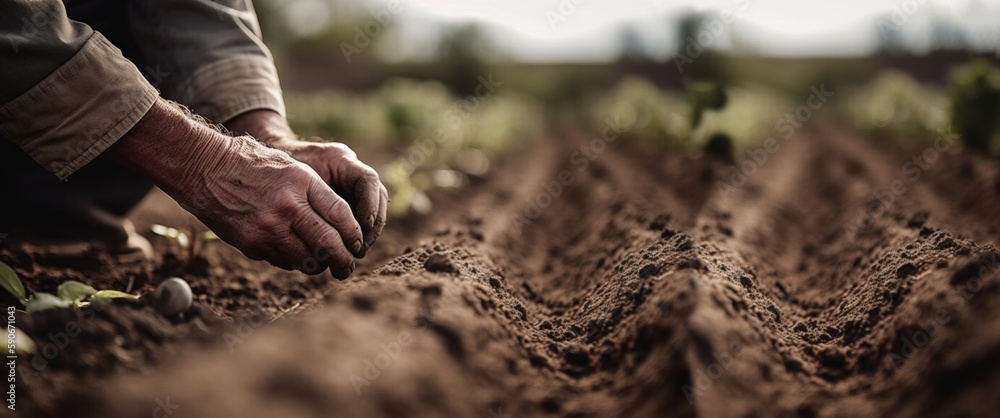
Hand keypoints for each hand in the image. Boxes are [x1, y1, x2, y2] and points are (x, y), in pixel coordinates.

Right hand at [106, 100, 364, 277]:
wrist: (205, 168)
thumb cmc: (254, 164)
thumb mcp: (292, 168)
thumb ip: (318, 194)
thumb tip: (343, 226)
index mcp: (302, 182)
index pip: (341, 216)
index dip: (354, 235)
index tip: (357, 243)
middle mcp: (288, 206)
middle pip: (329, 244)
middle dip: (343, 260)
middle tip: (347, 267)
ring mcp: (268, 227)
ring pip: (306, 260)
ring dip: (319, 266)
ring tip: (326, 267)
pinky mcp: (251, 243)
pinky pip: (282, 261)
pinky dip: (294, 263)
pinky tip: (297, 257)